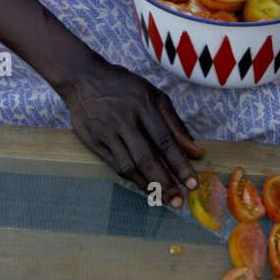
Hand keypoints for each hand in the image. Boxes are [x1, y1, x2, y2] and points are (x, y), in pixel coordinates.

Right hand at [60, 58, 203, 208]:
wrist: (83, 78)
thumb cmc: (124, 87)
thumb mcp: (154, 96)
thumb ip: (176, 124)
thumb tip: (196, 152)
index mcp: (143, 105)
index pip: (166, 141)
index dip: (180, 165)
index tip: (193, 183)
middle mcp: (124, 120)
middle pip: (146, 158)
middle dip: (164, 183)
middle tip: (179, 201)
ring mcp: (106, 132)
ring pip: (128, 166)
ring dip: (148, 186)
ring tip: (163, 199)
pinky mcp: (93, 141)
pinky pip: (115, 165)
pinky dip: (131, 179)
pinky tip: (145, 187)